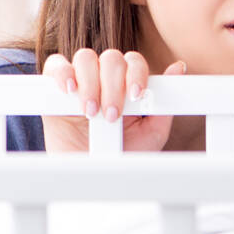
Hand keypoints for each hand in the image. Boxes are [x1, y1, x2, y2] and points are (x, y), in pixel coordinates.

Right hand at [41, 48, 185, 151]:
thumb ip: (163, 104)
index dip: (136, 74)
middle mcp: (105, 78)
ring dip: (91, 83)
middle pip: (111, 58)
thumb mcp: (151, 133)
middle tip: (111, 115)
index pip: (134, 62)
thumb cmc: (123, 154)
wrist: (93, 176)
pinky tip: (70, 90)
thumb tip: (179, 67)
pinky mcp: (54, 89)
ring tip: (91, 112)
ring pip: (86, 57)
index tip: (136, 96)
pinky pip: (55, 65)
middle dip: (113, 85)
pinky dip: (63, 72)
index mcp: (128, 84)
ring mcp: (80, 81)